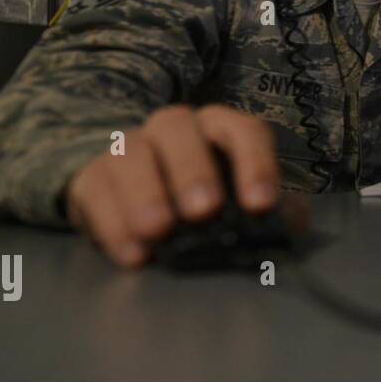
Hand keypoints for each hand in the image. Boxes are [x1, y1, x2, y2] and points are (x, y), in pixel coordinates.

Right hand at [64, 104, 278, 267]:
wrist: (137, 198)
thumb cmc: (207, 198)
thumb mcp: (242, 200)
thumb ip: (273, 210)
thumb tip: (288, 222)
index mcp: (220, 129)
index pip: (243, 132)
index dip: (254, 164)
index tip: (260, 205)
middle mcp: (173, 128)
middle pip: (177, 129)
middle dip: (192, 169)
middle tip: (203, 211)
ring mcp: (128, 147)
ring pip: (129, 152)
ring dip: (144, 192)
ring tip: (159, 231)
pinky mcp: (92, 178)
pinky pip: (95, 190)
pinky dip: (112, 224)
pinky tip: (133, 254)